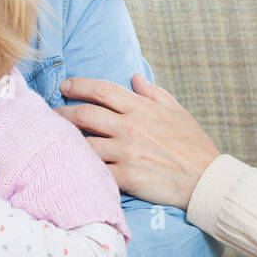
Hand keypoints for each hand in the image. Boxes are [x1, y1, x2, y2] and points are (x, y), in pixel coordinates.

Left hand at [56, 74, 220, 210]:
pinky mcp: (126, 177)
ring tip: (56, 141)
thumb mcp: (177, 111)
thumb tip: (135, 77)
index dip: (80, 85)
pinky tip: (71, 166)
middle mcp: (130, 127)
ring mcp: (126, 153)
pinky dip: (82, 167)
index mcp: (142, 108)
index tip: (65, 85)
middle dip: (63, 112)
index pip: (103, 90)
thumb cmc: (194, 145)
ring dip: (68, 141)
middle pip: (85, 115)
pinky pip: (96, 170)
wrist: (205, 179)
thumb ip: (154, 93)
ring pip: (85, 143)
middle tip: (51, 113)